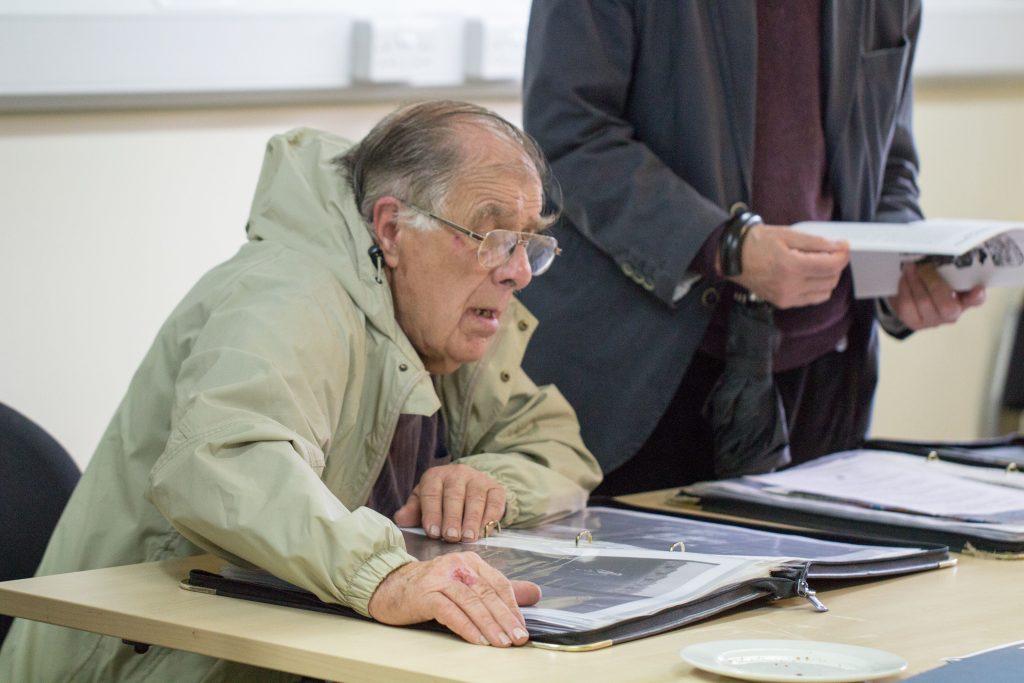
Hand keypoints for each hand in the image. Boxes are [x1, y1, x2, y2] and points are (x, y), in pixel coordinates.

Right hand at [368, 552, 540, 646]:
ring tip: (502, 643)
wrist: (389, 586)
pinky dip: (466, 627)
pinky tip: (478, 640)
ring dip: (489, 625)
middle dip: (505, 618)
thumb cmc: (430, 588)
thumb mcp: (466, 585)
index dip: (513, 607)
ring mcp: (440, 578)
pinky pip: (450, 612)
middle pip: (487, 593)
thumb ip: (498, 590)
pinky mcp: (425, 594)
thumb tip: (534, 593)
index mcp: (470, 561)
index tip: (523, 627)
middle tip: (518, 638)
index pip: (498, 583)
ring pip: (471, 602)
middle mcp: (457, 564)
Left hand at [393, 463, 505, 541]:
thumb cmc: (441, 500)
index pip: (432, 493)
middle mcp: (457, 473)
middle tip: (451, 536)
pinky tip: (485, 530)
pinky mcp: (496, 488)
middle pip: (454, 495)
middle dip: (452, 518)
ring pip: (475, 498)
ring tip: (468, 538)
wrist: (469, 488)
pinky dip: (491, 516)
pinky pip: (495, 501)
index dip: (432, 513)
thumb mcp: (424, 502)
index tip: (432, 532)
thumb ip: (413, 511)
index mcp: (436, 476)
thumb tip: (400, 520)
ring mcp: (478, 479)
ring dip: (472, 520)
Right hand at [731, 225, 849, 308]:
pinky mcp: (783, 303)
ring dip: (827, 277)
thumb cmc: (757, 242)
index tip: (843, 246)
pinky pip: (812, 299)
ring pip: (825, 291)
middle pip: (831, 279)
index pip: (831, 265)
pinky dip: (817, 288)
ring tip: (817, 264)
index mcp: (791, 266)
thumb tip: (839, 246)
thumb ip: (816, 242)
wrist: (732, 258)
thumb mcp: (787, 234)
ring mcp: (786, 297)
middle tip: (828, 252)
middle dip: (835, 264)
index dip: (843, 255)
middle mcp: (789, 285)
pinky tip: (808, 276)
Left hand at [886, 261, 985, 330]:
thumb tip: (943, 251)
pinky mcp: (915, 322)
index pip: (976, 301)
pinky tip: (905, 278)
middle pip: (947, 306)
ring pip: (924, 303)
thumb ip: (948, 267)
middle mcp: (952, 314)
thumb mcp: (944, 274)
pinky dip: (905, 288)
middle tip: (924, 266)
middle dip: (934, 283)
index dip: (976, 296)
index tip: (977, 288)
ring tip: (911, 267)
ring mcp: (934, 321)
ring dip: (915, 282)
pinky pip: (908, 305)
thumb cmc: (932, 282)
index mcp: (965, 299)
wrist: (911, 298)